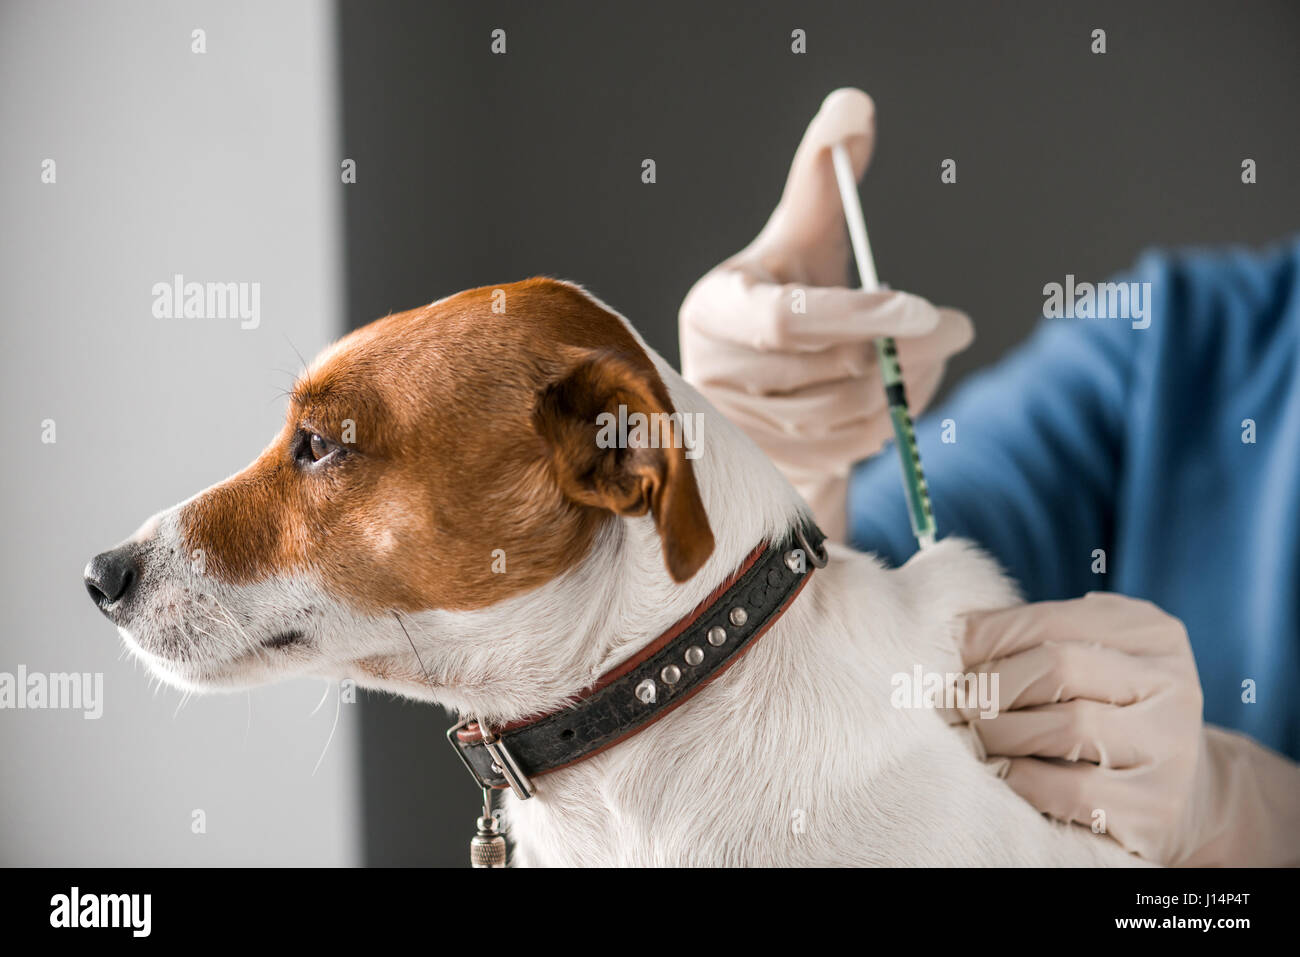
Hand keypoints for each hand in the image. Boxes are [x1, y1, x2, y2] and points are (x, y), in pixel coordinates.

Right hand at [679, 88, 971, 540]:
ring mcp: (740, 431)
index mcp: (715, 308)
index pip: (788, 319)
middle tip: (956, 327)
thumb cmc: (785, 294)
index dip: (860, 315)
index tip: (928, 307)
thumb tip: (854, 106)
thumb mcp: (800, 237)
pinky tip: (902, 396)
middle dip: (906, 350)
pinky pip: (848, 452)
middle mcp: (714, 375)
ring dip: (906, 387)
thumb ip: (823, 175)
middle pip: (829, 372)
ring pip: (846, 415)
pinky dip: (890, 424)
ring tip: (930, 357)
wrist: (764, 386)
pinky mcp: (770, 469)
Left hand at [957, 592, 1299, 865]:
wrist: (1180, 797)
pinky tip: (999, 775)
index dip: (984, 638)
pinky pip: (1072, 790)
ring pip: (1066, 726)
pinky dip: (1021, 780)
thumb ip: (1033, 640)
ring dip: (999, 733)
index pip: (1049, 620)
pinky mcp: (1157, 807)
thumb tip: (953, 636)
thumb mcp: (1085, 661)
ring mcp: (1172, 747)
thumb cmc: (1105, 714)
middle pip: (1058, 666)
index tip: (944, 659)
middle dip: (990, 686)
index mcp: (1152, 632)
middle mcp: (1174, 683)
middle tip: (952, 705)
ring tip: (972, 739)